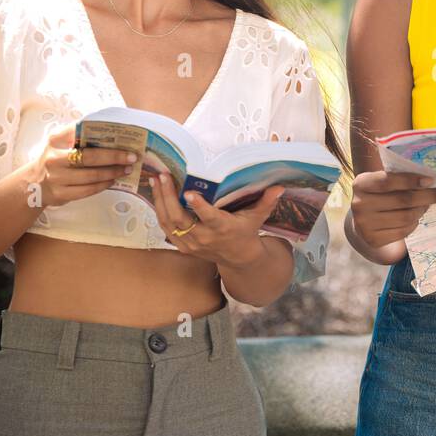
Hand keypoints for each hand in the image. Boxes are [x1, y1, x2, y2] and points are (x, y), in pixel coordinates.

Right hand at [22, 123, 136, 208]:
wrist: (34, 183)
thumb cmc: (55, 159)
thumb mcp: (60, 143)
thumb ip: (78, 135)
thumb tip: (111, 129)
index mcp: (55, 140)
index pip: (80, 133)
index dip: (103, 134)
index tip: (123, 137)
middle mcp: (53, 158)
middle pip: (89, 157)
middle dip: (114, 157)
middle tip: (132, 157)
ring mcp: (56, 178)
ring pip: (91, 176)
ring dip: (112, 172)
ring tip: (126, 169)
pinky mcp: (60, 194)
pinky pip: (87, 190)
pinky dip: (103, 185)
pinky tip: (113, 180)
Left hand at [150, 170, 285, 267]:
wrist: (238, 259)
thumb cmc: (246, 232)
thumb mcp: (257, 217)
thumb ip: (266, 202)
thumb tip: (279, 187)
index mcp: (223, 229)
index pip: (209, 218)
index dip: (199, 206)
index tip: (189, 193)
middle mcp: (204, 237)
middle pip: (180, 219)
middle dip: (169, 197)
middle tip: (163, 176)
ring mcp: (190, 243)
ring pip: (169, 222)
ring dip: (160, 201)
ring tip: (156, 181)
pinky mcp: (182, 246)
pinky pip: (166, 228)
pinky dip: (159, 211)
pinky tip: (156, 194)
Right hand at [349, 170, 435, 248]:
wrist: (363, 219)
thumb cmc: (379, 195)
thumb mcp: (382, 182)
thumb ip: (400, 179)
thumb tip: (431, 182)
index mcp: (361, 184)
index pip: (388, 181)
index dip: (411, 180)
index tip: (431, 180)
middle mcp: (359, 204)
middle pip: (402, 200)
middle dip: (428, 196)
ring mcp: (365, 224)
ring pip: (405, 217)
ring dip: (422, 210)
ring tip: (428, 205)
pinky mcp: (373, 240)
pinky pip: (403, 231)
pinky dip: (414, 223)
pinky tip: (416, 217)